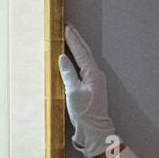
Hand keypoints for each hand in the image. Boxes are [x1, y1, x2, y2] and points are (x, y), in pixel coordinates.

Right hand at [57, 23, 118, 157]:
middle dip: (76, 40)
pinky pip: (83, 68)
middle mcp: (96, 74)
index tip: (66, 28)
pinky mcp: (91, 87)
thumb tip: (62, 58)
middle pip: (85, 53)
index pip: (81, 52)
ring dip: (77, 48)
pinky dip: (77, 59)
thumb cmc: (84, 112)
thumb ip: (68, 73)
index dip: (73, 40)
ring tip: (70, 38)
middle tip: (68, 27)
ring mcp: (95, 80)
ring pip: (85, 59)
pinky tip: (73, 58)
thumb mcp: (73, 92)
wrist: (95, 130)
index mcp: (92, 73)